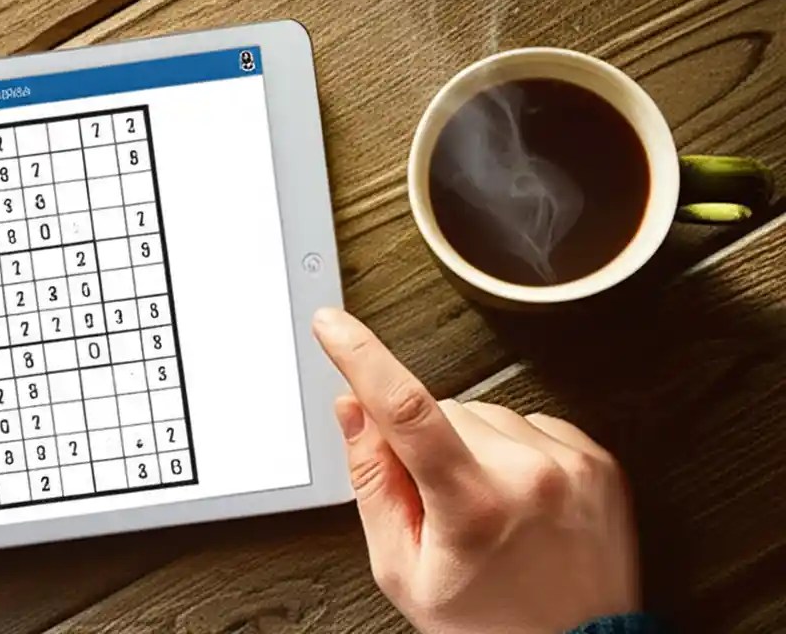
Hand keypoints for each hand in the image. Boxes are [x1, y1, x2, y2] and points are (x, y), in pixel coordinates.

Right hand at [312, 308, 638, 633]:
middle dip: (424, 444)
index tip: (333, 326)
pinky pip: (528, 423)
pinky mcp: (597, 459)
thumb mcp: (402, 570)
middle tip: (439, 505)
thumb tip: (354, 412)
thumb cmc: (487, 623)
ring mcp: (571, 464)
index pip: (405, 409)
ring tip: (487, 509)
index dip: (361, 358)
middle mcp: (529, 476)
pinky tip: (516, 498)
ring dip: (471, 446)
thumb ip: (372, 484)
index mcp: (473, 506)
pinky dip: (512, 451)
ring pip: (484, 414)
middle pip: (441, 411)